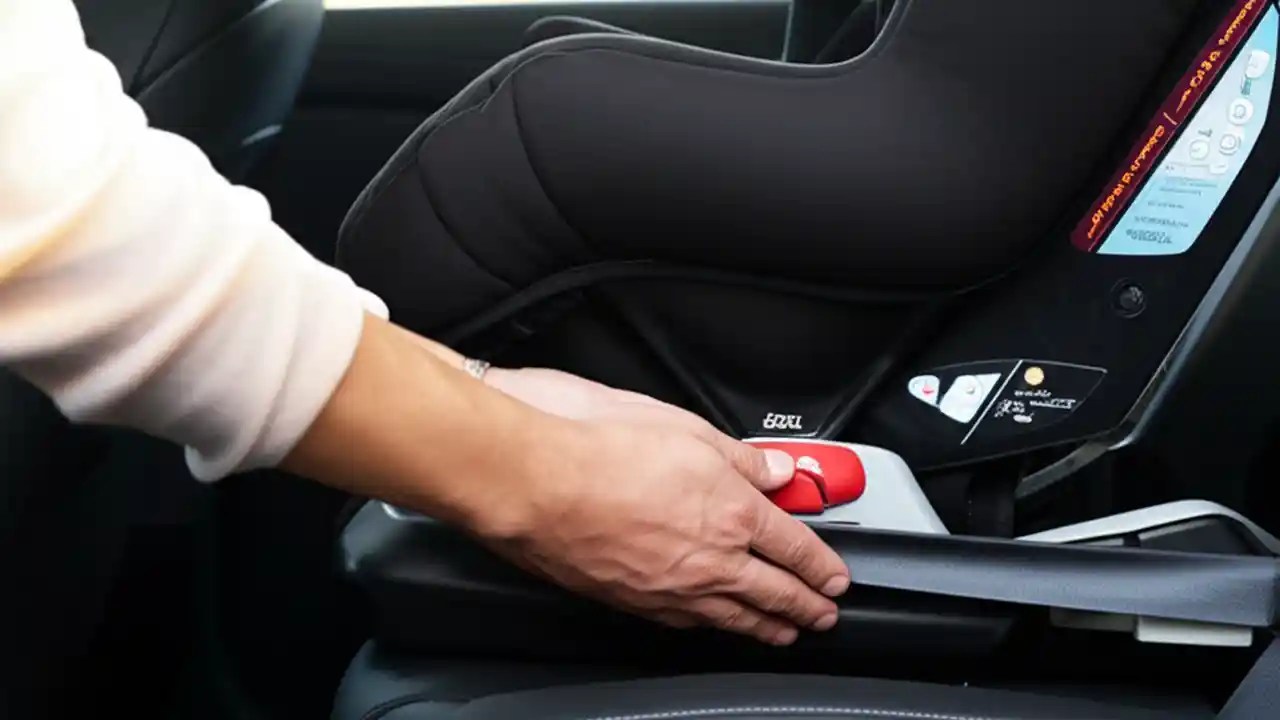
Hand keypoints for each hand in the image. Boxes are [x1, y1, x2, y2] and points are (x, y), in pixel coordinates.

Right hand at [477, 367, 850, 644]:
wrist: (536, 483)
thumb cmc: (600, 446)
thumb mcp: (686, 428)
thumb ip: (740, 456)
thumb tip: (776, 469)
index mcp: (733, 512)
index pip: (795, 546)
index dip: (821, 564)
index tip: (836, 576)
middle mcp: (710, 560)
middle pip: (774, 592)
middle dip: (807, 606)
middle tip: (824, 615)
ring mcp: (671, 588)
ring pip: (733, 617)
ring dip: (767, 626)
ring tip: (784, 632)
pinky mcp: (634, 601)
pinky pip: (688, 623)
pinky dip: (713, 627)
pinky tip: (713, 625)